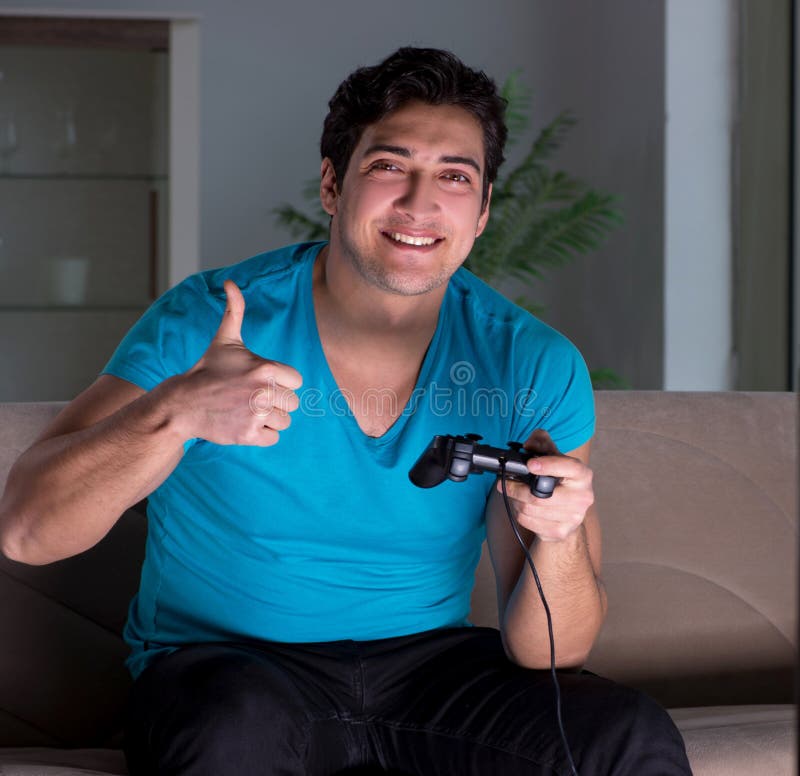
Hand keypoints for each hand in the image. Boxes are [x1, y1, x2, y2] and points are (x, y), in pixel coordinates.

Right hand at [175, 279, 302, 445]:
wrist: (182, 403)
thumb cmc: (208, 370)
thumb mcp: (224, 339)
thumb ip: (235, 310)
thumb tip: (229, 282)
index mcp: (267, 368)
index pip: (296, 382)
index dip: (281, 383)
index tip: (259, 381)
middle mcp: (265, 391)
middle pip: (292, 404)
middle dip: (275, 402)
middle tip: (250, 398)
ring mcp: (257, 414)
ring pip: (285, 422)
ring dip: (269, 420)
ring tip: (247, 410)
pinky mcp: (248, 435)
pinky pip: (273, 438)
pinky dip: (261, 435)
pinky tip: (244, 424)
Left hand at [495, 429, 593, 542]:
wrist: (568, 514)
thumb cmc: (559, 481)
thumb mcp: (553, 457)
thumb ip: (542, 443)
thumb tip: (528, 444)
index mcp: (583, 476)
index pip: (569, 468)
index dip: (549, 465)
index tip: (530, 465)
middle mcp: (583, 497)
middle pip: (541, 496)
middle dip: (518, 488)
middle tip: (505, 483)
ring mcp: (573, 517)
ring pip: (531, 509)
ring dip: (516, 500)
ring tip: (514, 494)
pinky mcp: (560, 532)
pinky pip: (528, 521)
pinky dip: (519, 513)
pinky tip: (521, 506)